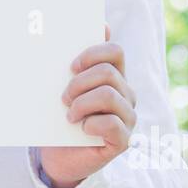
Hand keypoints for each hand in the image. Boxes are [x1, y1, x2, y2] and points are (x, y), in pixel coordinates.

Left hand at [38, 24, 136, 187]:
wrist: (58, 157)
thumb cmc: (60, 119)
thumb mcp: (63, 89)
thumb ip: (72, 65)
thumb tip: (86, 31)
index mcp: (114, 76)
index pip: (115, 52)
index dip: (92, 53)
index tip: (71, 66)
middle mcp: (126, 94)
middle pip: (108, 72)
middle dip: (79, 83)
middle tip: (63, 97)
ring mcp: (128, 117)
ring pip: (108, 95)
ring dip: (82, 104)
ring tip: (69, 115)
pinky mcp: (124, 139)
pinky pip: (112, 123)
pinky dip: (91, 124)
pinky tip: (82, 128)